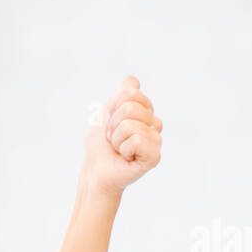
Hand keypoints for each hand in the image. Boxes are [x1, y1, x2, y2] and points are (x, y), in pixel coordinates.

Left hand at [81, 75, 162, 196]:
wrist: (95, 171)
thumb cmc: (100, 146)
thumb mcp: (105, 114)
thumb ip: (119, 96)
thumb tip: (132, 80)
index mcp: (145, 112)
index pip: (132, 93)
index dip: (113, 108)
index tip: (109, 123)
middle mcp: (154, 124)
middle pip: (132, 108)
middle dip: (114, 124)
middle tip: (112, 139)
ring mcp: (156, 140)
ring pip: (132, 125)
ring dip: (117, 138)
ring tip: (118, 149)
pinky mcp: (154, 156)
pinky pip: (137, 140)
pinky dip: (124, 148)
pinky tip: (126, 157)